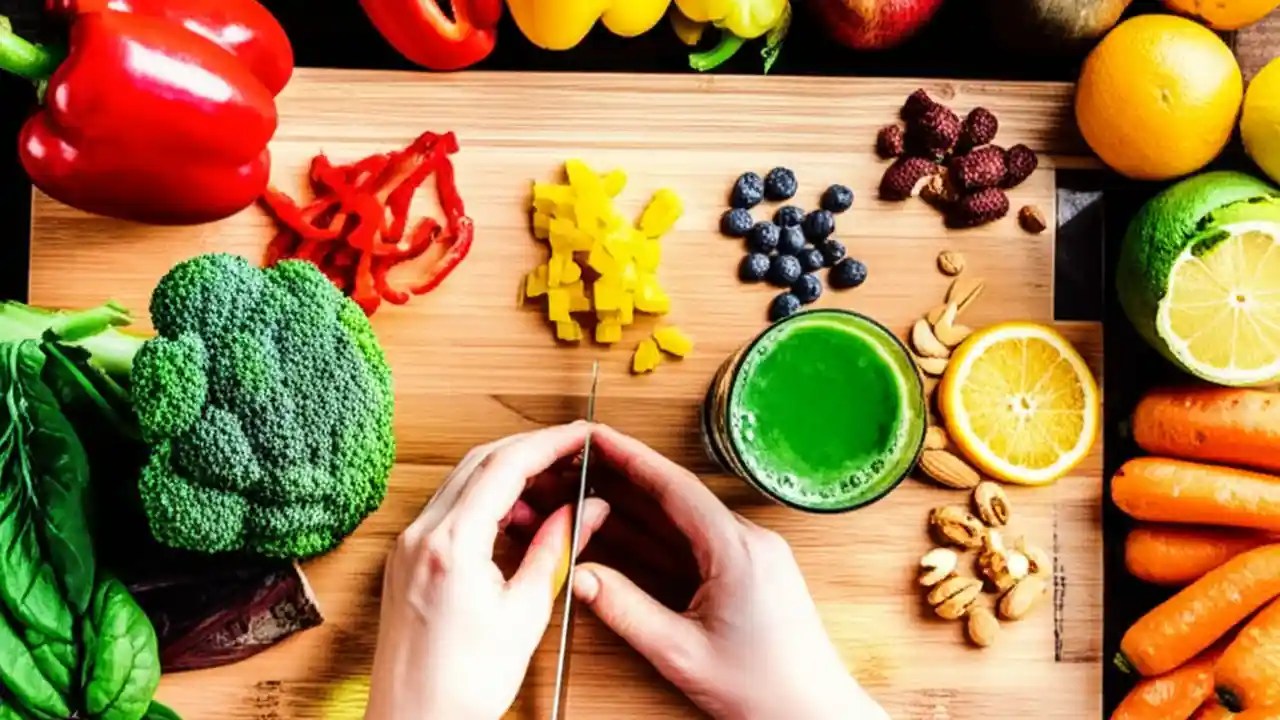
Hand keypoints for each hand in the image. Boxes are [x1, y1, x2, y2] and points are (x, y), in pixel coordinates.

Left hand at [365, 422, 609, 719]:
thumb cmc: (462, 685)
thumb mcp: (527, 612)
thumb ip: (557, 548)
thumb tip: (587, 509)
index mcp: (451, 544)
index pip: (506, 465)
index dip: (550, 442)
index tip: (581, 435)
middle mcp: (420, 534)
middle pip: (481, 460)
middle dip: (530, 449)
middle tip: (572, 452)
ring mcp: (407, 544)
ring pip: (462, 479)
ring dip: (507, 473)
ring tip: (552, 491)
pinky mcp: (405, 558)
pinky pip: (448, 506)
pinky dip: (485, 498)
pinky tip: (515, 518)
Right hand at [566, 425, 888, 719]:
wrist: (816, 716)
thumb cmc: (764, 689)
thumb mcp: (682, 653)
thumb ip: (626, 610)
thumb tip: (578, 575)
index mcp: (736, 548)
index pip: (674, 486)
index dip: (629, 457)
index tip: (595, 436)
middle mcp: (748, 541)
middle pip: (675, 498)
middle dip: (622, 480)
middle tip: (577, 465)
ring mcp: (751, 556)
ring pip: (682, 522)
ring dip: (635, 511)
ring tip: (585, 494)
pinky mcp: (749, 575)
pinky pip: (695, 545)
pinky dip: (656, 539)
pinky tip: (621, 535)